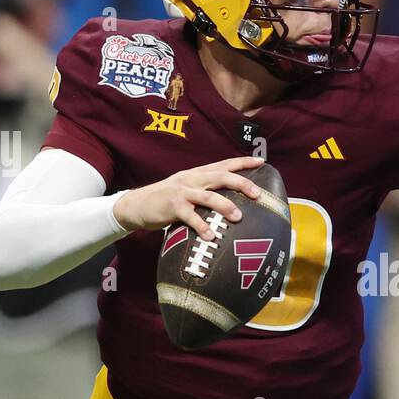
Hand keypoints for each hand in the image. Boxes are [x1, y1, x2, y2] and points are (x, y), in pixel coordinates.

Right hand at [113, 156, 262, 237]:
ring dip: (225, 205)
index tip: (261, 161)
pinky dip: (201, 226)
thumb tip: (233, 201)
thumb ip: (206, 191)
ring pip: (208, 196)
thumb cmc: (167, 200)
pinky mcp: (172, 207)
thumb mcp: (187, 189)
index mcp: (198, 174)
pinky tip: (211, 236)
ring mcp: (182, 192)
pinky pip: (190, 217)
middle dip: (241, 183)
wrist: (137, 205)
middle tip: (258, 194)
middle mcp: (192, 179)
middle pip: (220, 176)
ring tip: (238, 217)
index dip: (243, 162)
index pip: (224, 164)